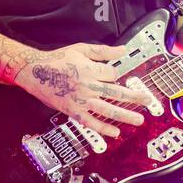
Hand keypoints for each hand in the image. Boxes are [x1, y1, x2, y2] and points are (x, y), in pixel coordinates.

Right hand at [15, 42, 156, 138]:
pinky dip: (103, 128)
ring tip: (139, 120)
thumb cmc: (57, 59)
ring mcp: (81, 101)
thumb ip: (103, 51)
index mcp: (91, 70)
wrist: (34, 71)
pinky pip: (90, 122)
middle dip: (134, 97)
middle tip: (148, 101)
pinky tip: (115, 132)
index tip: (110, 75)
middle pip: (117, 93)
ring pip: (108, 110)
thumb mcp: (81, 49)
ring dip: (125, 115)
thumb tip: (123, 50)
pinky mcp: (73, 111)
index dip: (114, 74)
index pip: (114, 74)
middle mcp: (88, 86)